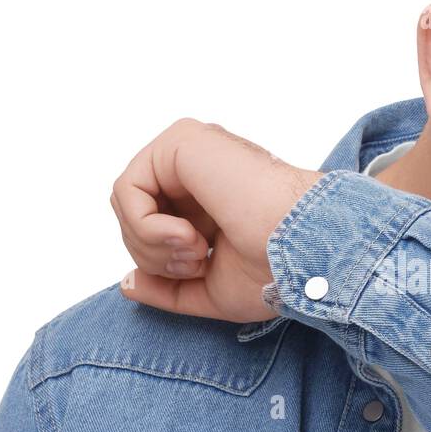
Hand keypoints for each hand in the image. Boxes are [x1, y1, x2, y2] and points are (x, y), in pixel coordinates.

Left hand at [111, 117, 321, 320]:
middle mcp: (198, 169)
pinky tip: (187, 236)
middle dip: (153, 255)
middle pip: (133, 214)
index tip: (199, 271)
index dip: (162, 262)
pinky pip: (127, 188)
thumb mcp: (211, 290)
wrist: (304, 251)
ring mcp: (190, 151)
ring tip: (195, 251)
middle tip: (195, 264)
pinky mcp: (182, 141)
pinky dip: (147, 226)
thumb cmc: (276, 270)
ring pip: (126, 202)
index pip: (151, 227)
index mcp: (208, 196)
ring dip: (152, 244)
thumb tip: (128, 284)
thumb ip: (168, 287)